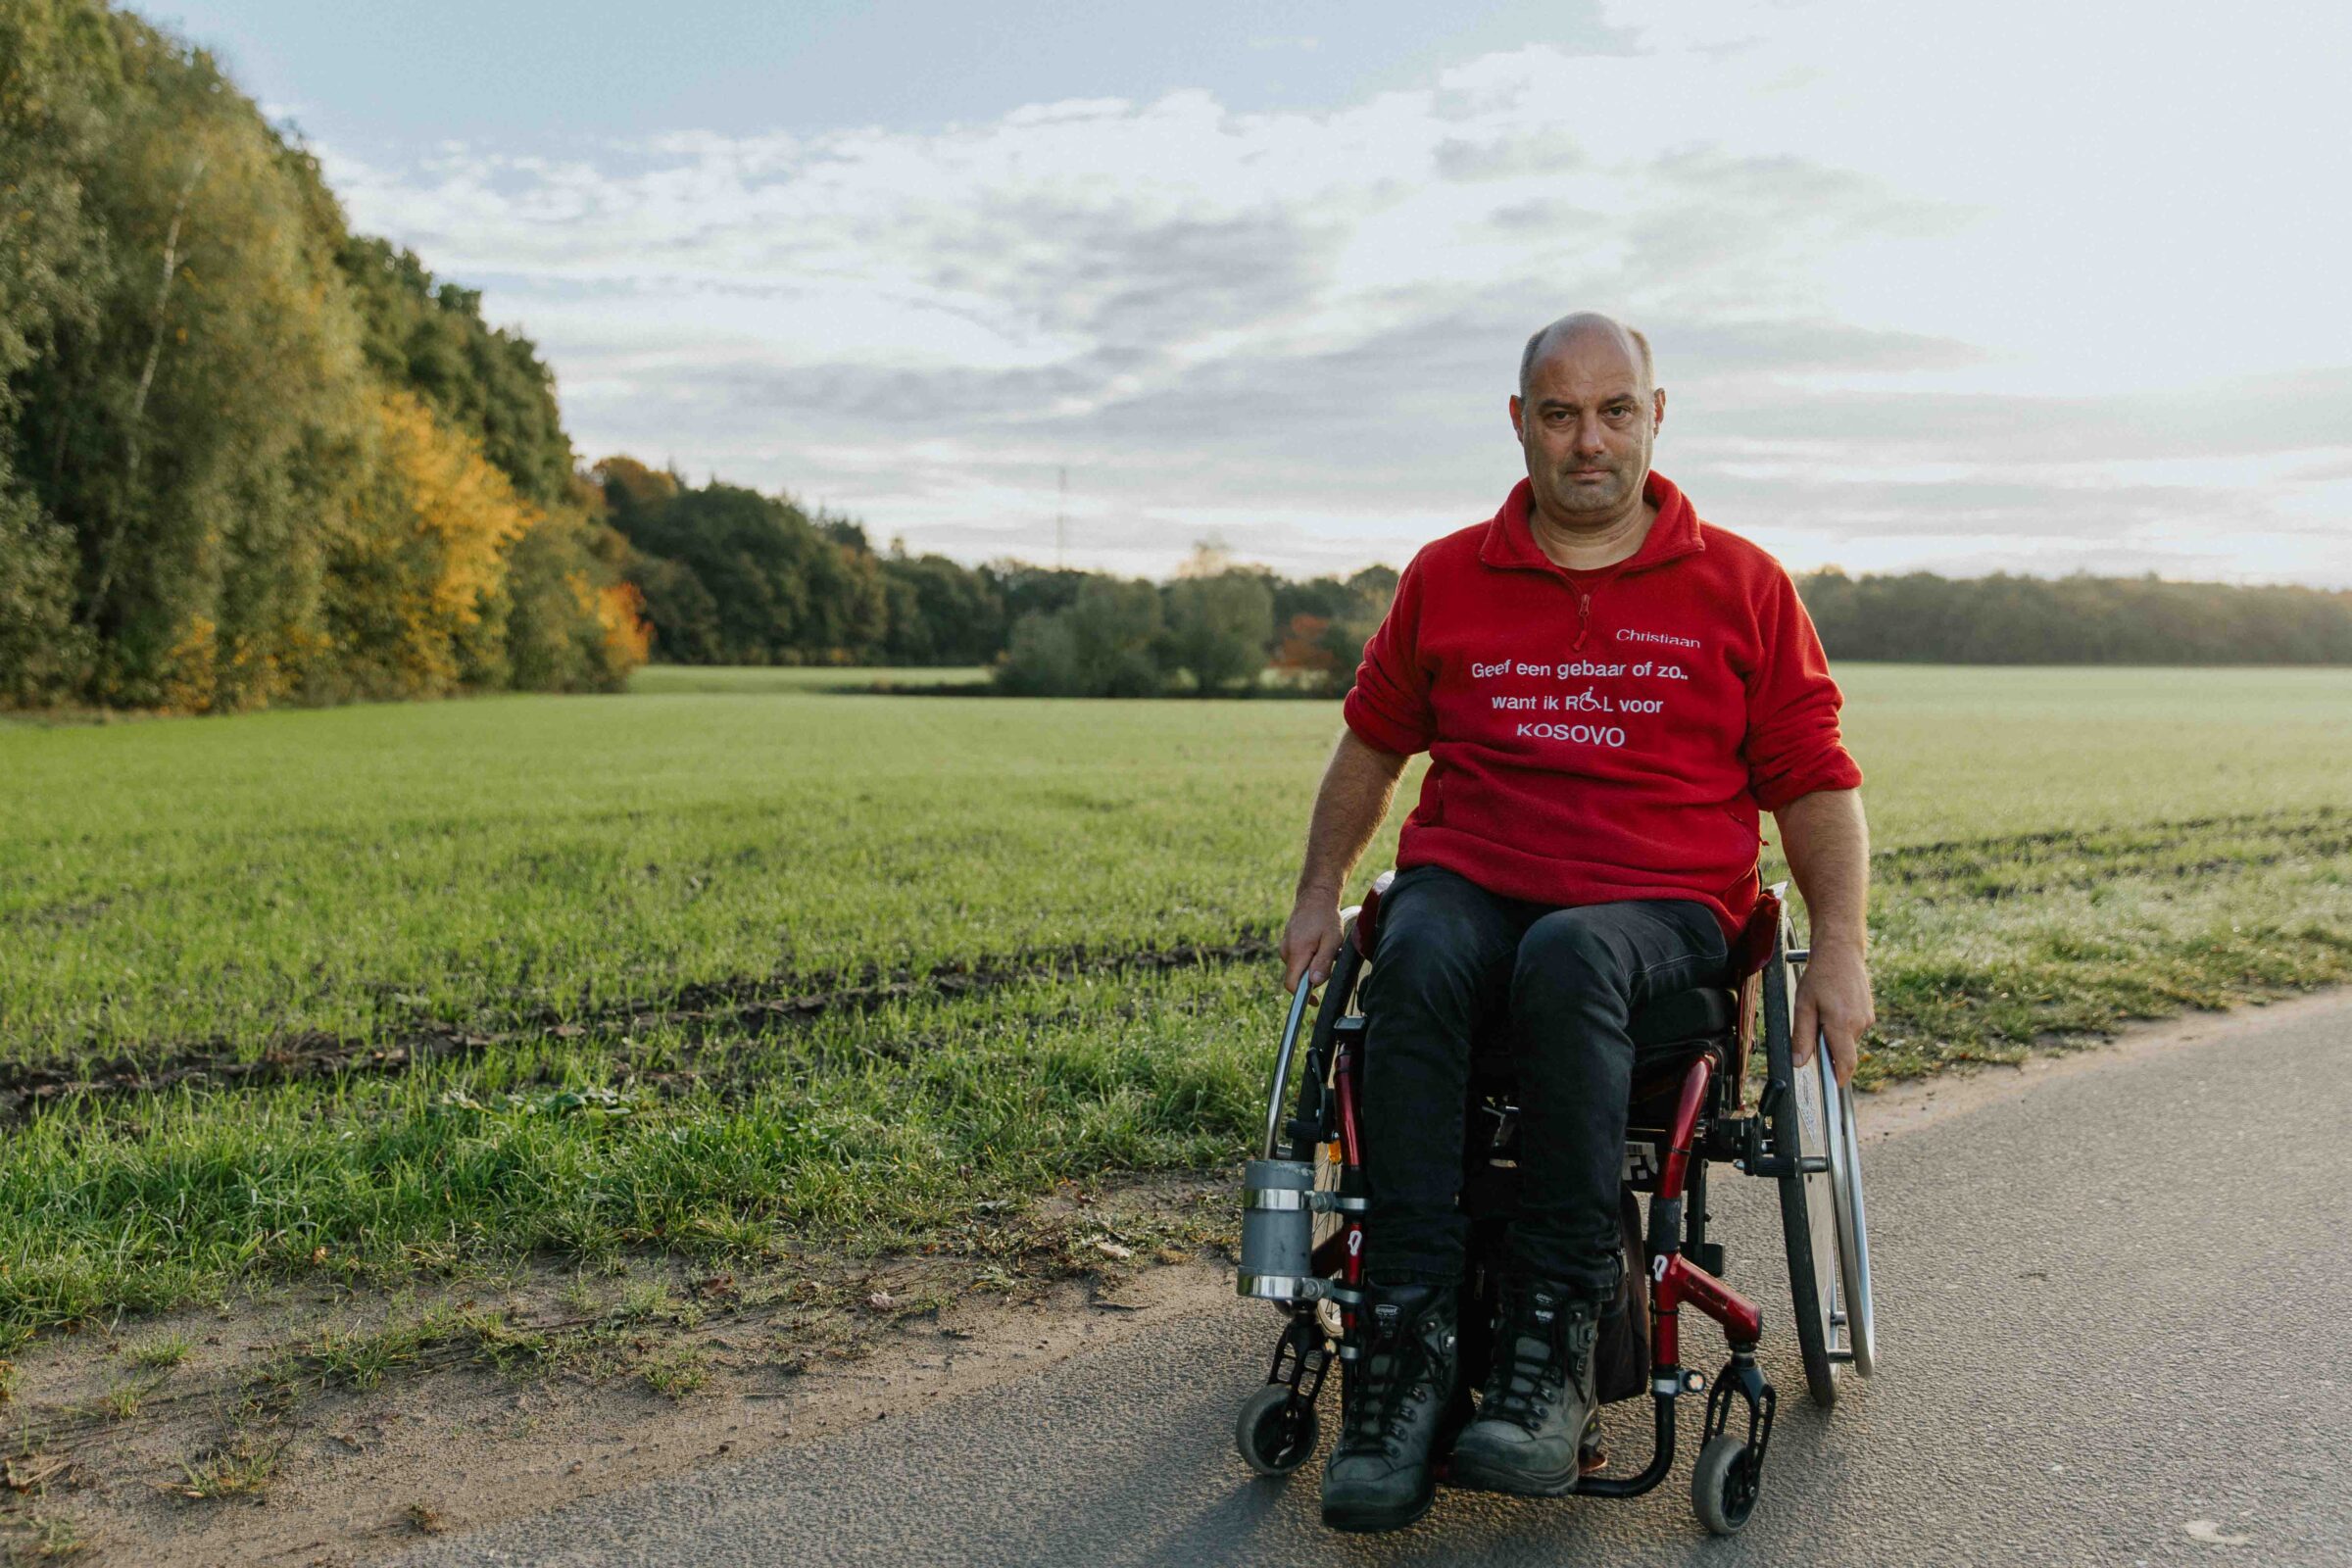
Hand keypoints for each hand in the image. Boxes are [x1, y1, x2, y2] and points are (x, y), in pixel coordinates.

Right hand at [1280, 892, 1342, 995]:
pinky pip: (1297, 958)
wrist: (1315, 896)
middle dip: (1312, 977)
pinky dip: (1308, 957)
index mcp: (1296, 952)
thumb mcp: (1332, 940)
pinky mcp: (1287, 943)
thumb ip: (1323, 962)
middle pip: (1296, 977)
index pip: (1292, 984)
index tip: (1314, 1001)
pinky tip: (1318, 944)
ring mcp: (1285, 946)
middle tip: (1330, 961)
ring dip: (1311, 965)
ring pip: (1298, 967)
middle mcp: (1286, 951)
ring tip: (1326, 948)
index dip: (1303, 996)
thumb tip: (1314, 983)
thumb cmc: (1325, 917)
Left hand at [1791, 941, 1872, 1088]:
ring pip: (1849, 1039)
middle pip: (1845, 1051)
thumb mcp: (1803, 1005)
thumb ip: (1802, 1036)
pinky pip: (1854, 1027)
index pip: (1845, 1063)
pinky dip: (1843, 1024)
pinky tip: (1834, 1005)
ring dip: (1836, 1034)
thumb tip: (1800, 1062)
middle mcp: (1859, 1024)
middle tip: (1815, 1027)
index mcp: (1842, 1024)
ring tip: (1824, 1009)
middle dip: (1830, 1048)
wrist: (1841, 952)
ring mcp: (1867, 1018)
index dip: (1839, 1077)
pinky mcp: (1869, 1012)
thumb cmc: (1820, 976)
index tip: (1833, 1084)